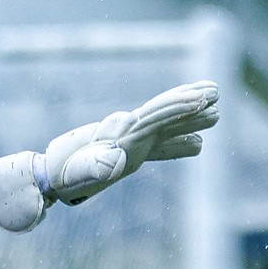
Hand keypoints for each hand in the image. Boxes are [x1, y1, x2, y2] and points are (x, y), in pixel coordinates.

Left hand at [0, 82, 219, 232]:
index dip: (176, 109)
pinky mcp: (132, 151)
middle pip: (164, 112)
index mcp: (120, 135)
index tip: (198, 102)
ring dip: (191, 118)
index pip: (154, 118)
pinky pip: (161, 143)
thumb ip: (95, 167)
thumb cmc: (62, 177)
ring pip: (167, 125)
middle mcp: (128, 131)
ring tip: (217, 111)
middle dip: (190, 102)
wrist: (50, 176)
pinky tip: (199, 146)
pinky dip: (180, 143)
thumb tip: (114, 160)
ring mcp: (131, 140)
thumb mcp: (76, 174)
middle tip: (216, 91)